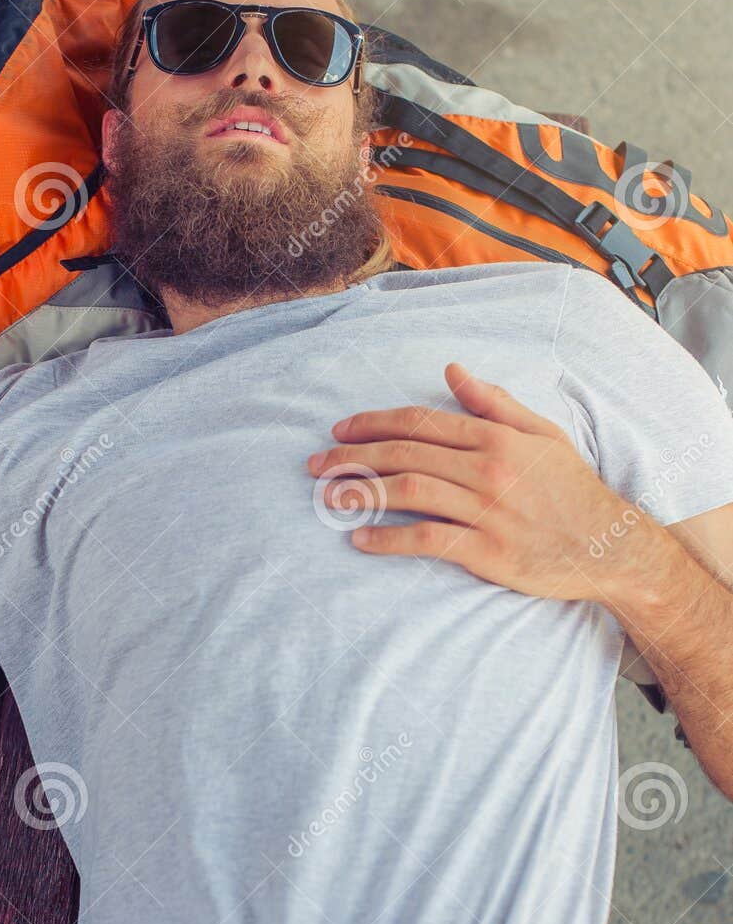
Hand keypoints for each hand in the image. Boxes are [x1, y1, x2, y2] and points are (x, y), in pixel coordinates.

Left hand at [307, 362, 661, 603]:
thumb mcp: (542, 434)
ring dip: (362, 493)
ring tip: (328, 498)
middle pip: (406, 454)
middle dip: (353, 457)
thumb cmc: (572, 490)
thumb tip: (453, 371)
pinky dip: (390, 538)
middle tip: (316, 465)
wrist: (608, 545)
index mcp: (496, 437)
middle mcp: (488, 469)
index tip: (340, 431)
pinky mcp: (488, 551)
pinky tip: (362, 540)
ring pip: (411, 492)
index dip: (374, 424)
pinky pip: (428, 540)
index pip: (421, 422)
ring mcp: (488, 510)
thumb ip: (494, 404)